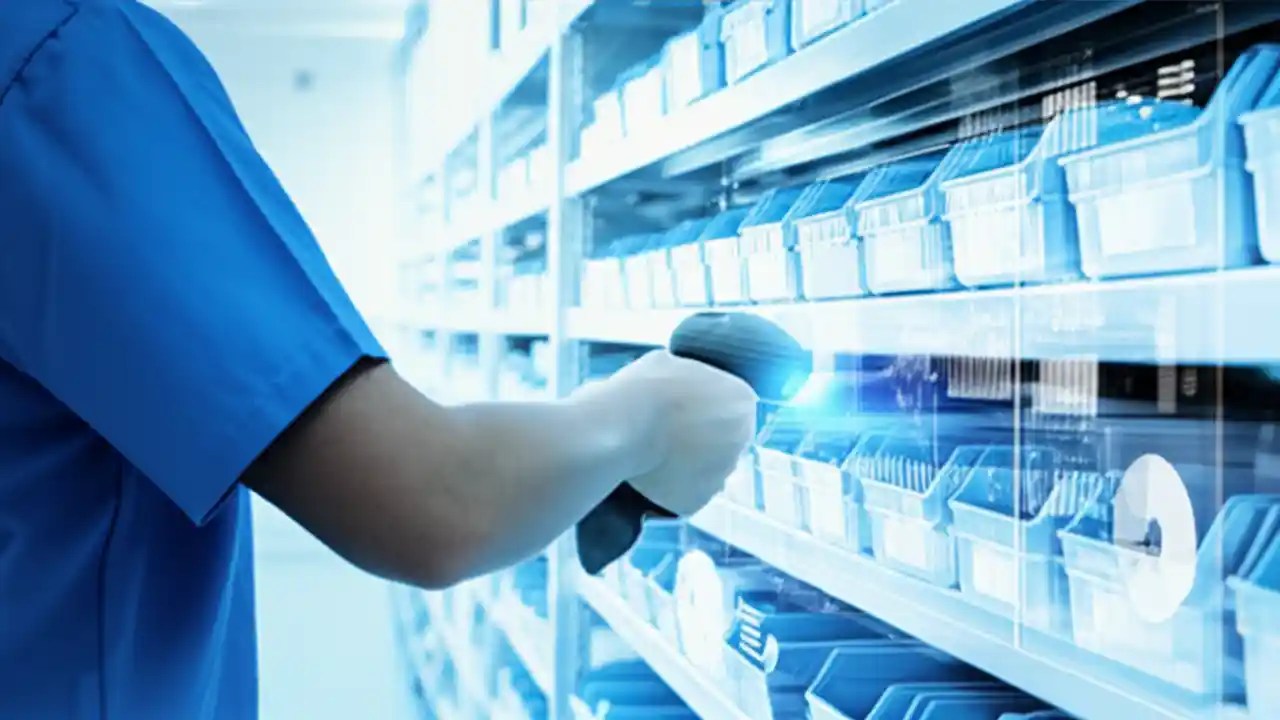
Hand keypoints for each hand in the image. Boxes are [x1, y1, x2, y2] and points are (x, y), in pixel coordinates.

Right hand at [579, 350, 757, 515]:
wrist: (622, 428)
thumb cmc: (646, 388)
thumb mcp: (671, 363)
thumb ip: (690, 377)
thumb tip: (682, 384)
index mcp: (743, 402)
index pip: (735, 408)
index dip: (709, 408)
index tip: (685, 409)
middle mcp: (741, 441)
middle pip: (726, 441)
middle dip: (704, 439)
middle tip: (670, 433)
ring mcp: (721, 475)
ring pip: (708, 470)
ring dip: (690, 464)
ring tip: (656, 454)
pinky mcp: (697, 501)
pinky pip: (687, 492)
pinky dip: (673, 486)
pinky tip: (651, 473)